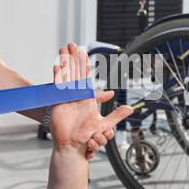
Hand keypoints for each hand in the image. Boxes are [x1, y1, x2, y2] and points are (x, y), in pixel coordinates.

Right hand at [49, 42, 132, 159]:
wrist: (72, 144)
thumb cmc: (86, 135)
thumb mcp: (104, 124)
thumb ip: (116, 115)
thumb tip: (130, 109)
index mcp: (86, 96)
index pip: (85, 76)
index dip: (84, 63)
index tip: (84, 52)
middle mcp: (75, 94)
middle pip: (74, 71)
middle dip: (73, 57)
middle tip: (71, 43)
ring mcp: (65, 96)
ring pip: (66, 75)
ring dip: (64, 62)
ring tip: (63, 49)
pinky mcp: (58, 101)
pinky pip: (57, 86)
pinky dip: (58, 76)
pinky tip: (58, 65)